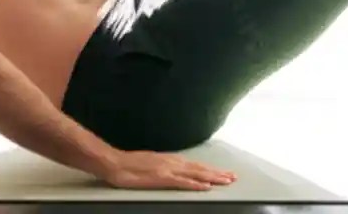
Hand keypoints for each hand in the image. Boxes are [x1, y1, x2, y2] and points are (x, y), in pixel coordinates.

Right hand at [102, 150, 236, 190]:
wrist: (114, 162)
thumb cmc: (129, 164)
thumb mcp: (151, 162)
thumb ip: (164, 166)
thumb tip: (174, 170)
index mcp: (170, 160)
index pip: (195, 165)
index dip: (210, 170)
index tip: (223, 172)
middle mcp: (172, 162)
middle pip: (200, 169)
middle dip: (217, 173)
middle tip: (233, 177)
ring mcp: (168, 170)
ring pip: (196, 174)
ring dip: (212, 178)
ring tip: (226, 181)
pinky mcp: (161, 178)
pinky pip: (182, 182)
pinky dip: (196, 184)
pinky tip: (205, 187)